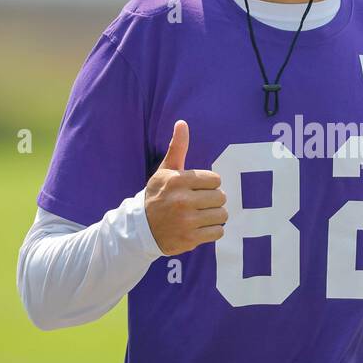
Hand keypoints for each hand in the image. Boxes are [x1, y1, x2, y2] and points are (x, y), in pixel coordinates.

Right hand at [143, 120, 226, 255]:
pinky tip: (199, 227)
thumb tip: (182, 123)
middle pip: (221, 197)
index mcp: (178, 181)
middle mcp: (183, 200)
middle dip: (212, 200)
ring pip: (222, 215)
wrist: (140, 229)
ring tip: (200, 216)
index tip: (197, 189)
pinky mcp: (190, 239)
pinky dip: (212, 231)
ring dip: (214, 216)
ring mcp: (187, 221)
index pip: (215, 180)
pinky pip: (218, 232)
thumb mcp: (165, 171)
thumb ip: (177, 148)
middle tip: (199, 203)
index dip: (208, 184)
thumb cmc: (157, 196)